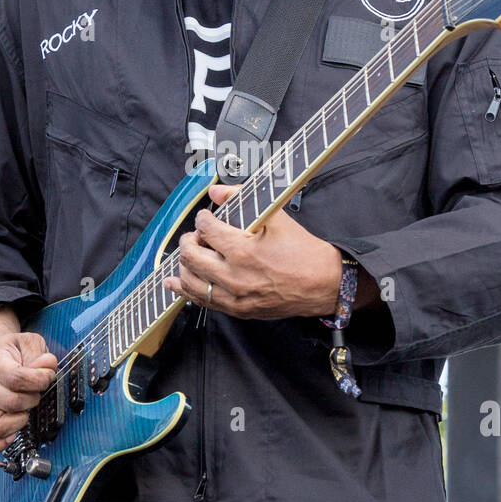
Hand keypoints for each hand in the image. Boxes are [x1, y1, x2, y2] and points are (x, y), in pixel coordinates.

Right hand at [0, 308, 56, 451]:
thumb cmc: (15, 352)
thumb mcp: (30, 343)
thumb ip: (40, 353)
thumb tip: (46, 366)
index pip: (16, 378)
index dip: (39, 380)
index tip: (47, 376)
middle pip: (12, 402)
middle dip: (33, 398)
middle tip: (36, 391)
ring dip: (21, 419)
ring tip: (26, 408)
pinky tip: (13, 434)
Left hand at [164, 183, 342, 319]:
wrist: (323, 283)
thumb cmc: (302, 250)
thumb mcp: (275, 217)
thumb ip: (241, 199)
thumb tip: (216, 191)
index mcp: (242, 250)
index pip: (205, 229)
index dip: (202, 219)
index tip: (206, 218)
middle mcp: (234, 276)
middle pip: (190, 256)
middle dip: (188, 240)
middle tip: (197, 236)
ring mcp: (234, 296)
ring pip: (190, 281)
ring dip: (183, 265)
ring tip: (190, 255)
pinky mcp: (238, 310)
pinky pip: (202, 301)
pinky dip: (187, 290)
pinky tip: (177, 282)